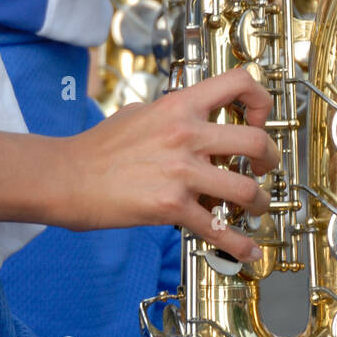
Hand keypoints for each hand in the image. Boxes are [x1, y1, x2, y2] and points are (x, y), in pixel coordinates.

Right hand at [53, 69, 278, 258]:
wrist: (66, 177)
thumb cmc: (97, 148)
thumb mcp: (139, 113)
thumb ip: (171, 115)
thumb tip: (190, 120)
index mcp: (180, 105)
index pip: (238, 83)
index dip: (260, 101)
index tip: (257, 119)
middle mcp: (187, 134)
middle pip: (256, 141)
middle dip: (270, 159)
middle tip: (265, 168)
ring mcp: (181, 171)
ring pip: (246, 189)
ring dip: (259, 203)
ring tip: (255, 208)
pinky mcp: (171, 206)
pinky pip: (218, 229)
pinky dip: (239, 245)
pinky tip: (246, 252)